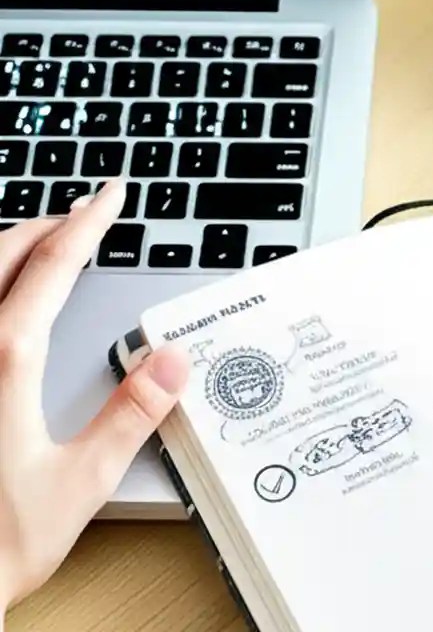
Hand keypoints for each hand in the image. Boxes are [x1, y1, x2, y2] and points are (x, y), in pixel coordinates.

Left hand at [0, 181, 188, 610]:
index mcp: (3, 362)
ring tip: (42, 243)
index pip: (51, 266)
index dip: (86, 223)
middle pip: (0, 254)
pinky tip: (0, 297)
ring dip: (7, 247)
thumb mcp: (81, 483)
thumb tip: (168, 360)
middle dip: (45, 223)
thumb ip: (130, 415)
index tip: (109, 196)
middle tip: (84, 214)